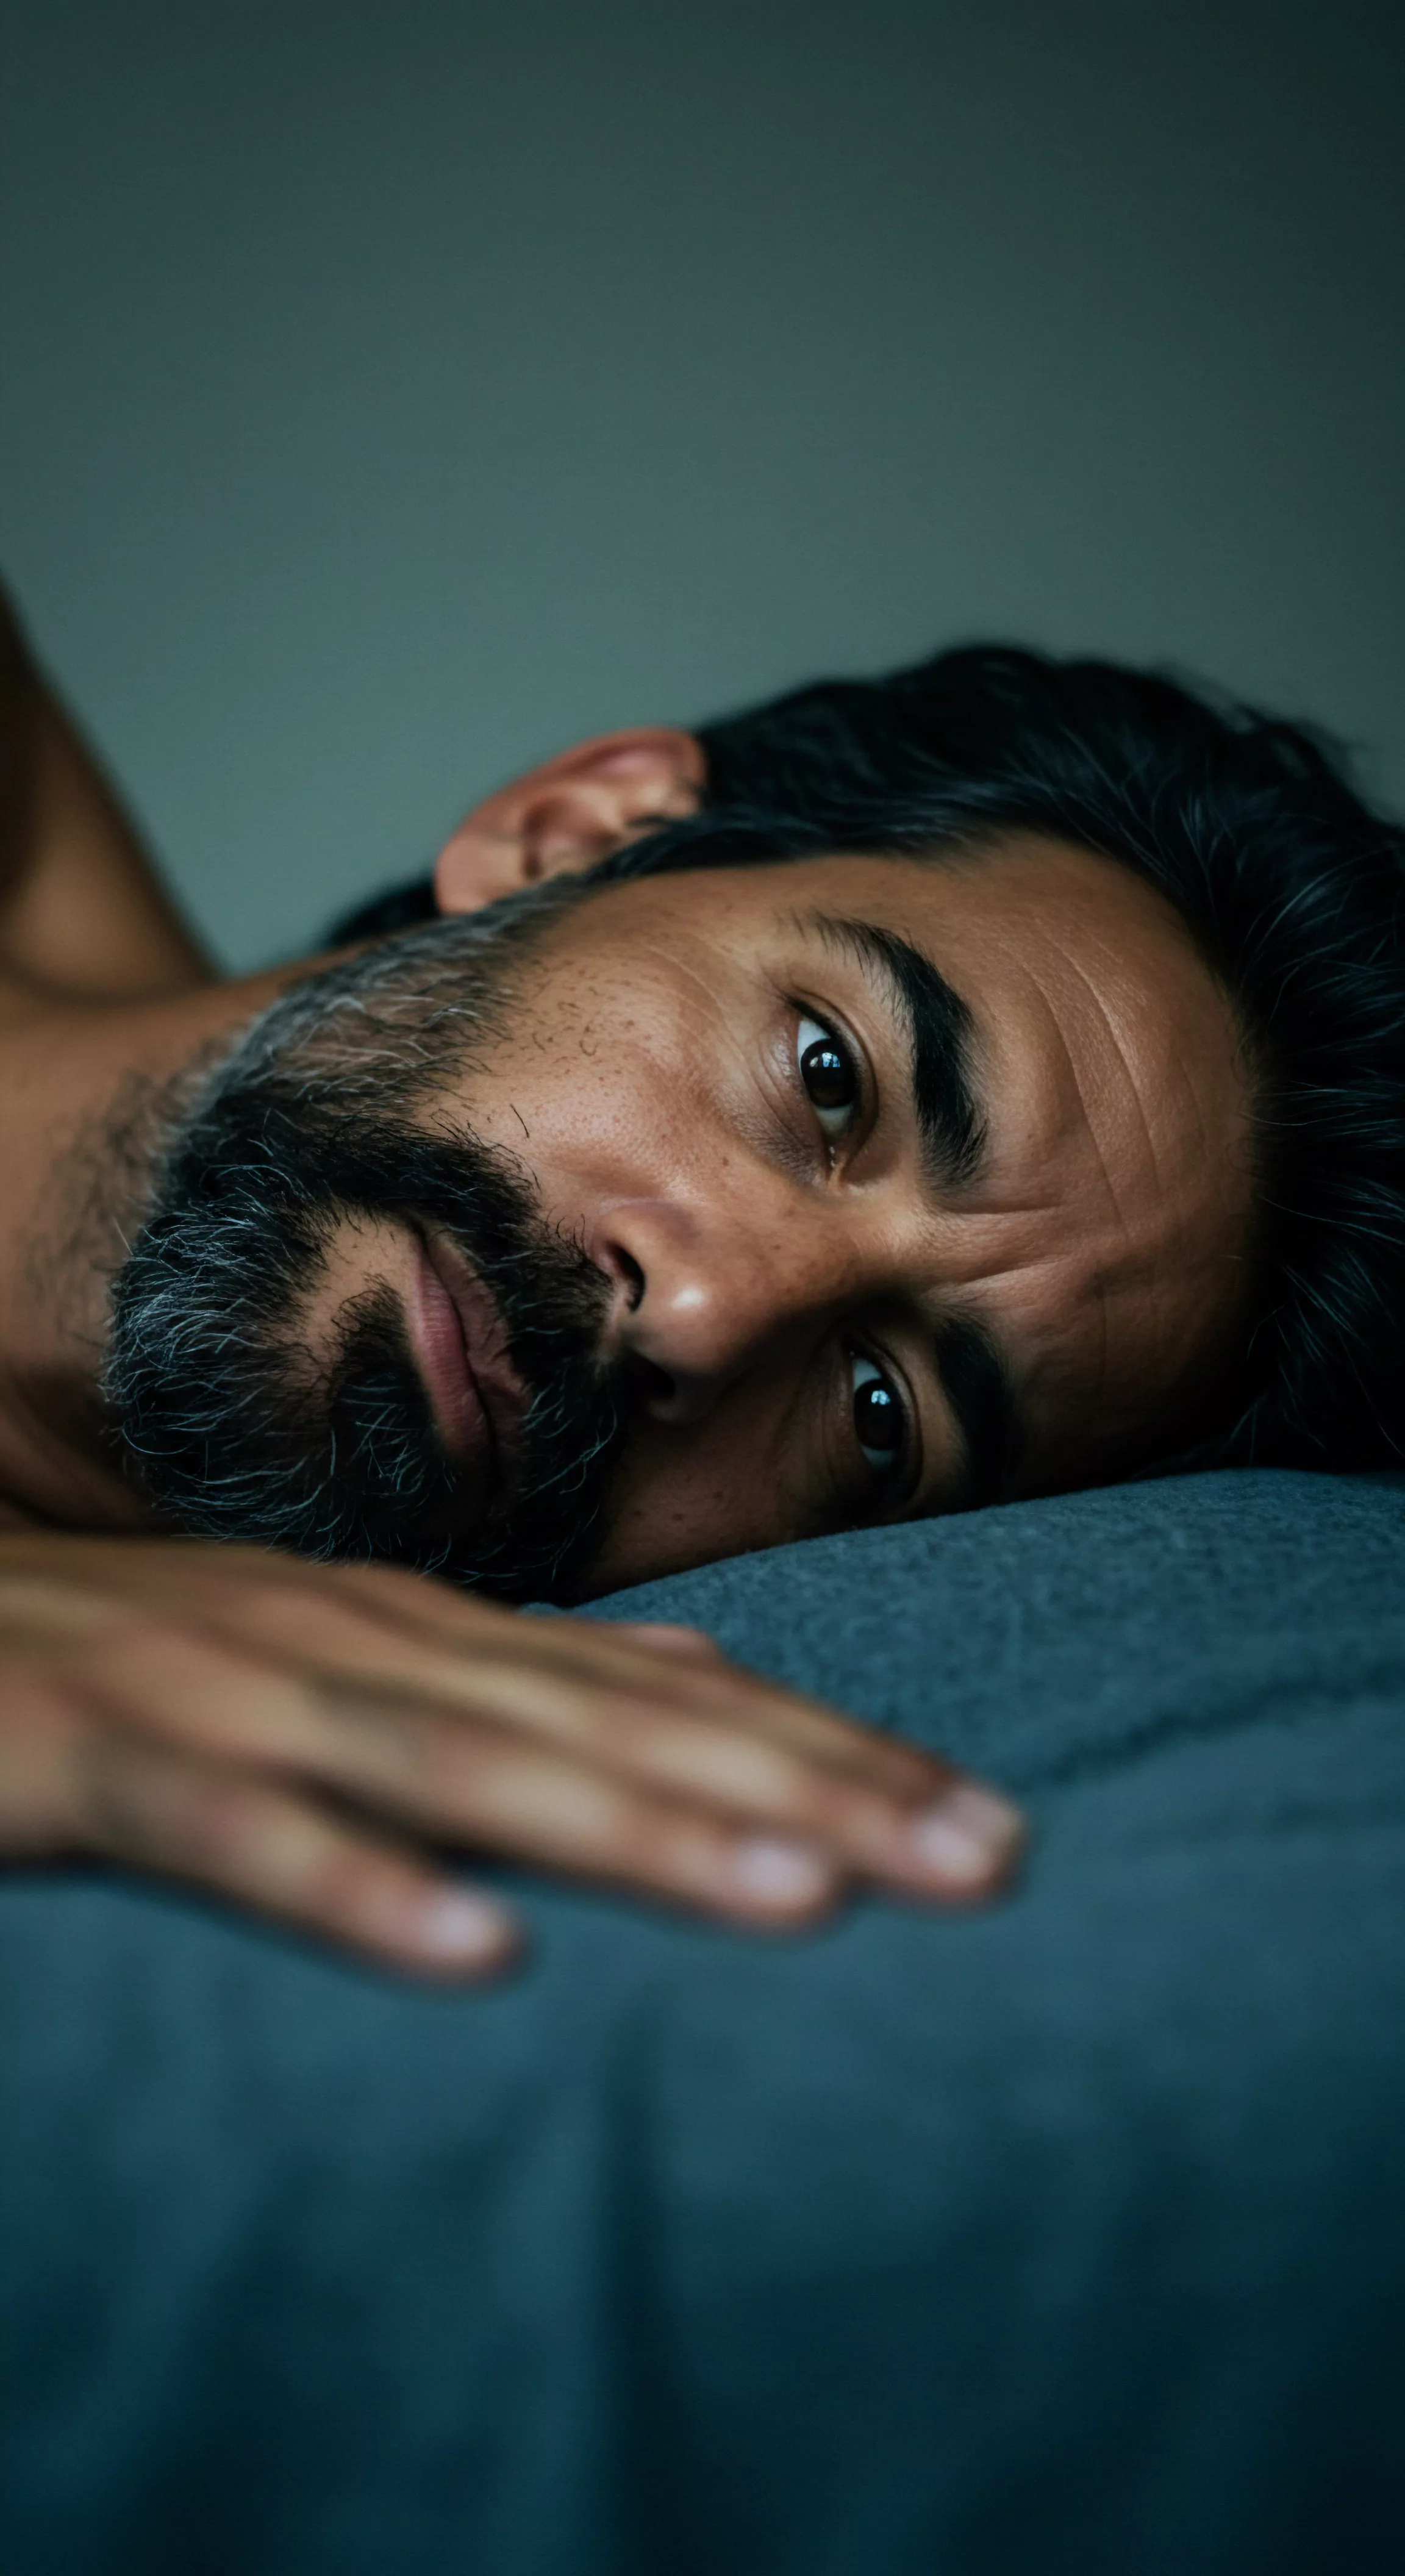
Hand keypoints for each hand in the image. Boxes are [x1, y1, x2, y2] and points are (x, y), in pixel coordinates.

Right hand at [0, 1533, 1023, 1977]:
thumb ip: (524, 1666)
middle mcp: (362, 1650)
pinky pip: (244, 1842)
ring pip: (465, 1768)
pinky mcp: (105, 1766)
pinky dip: (359, 1887)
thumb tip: (714, 1664)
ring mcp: (237, 1702)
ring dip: (635, 1828)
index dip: (832, 1755)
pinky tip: (477, 1957)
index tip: (987, 1823)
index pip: (669, 1697)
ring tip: (802, 1898)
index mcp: (428, 1632)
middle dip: (807, 1793)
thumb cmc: (146, 1647)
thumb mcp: (352, 1645)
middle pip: (613, 1728)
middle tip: (987, 1862)